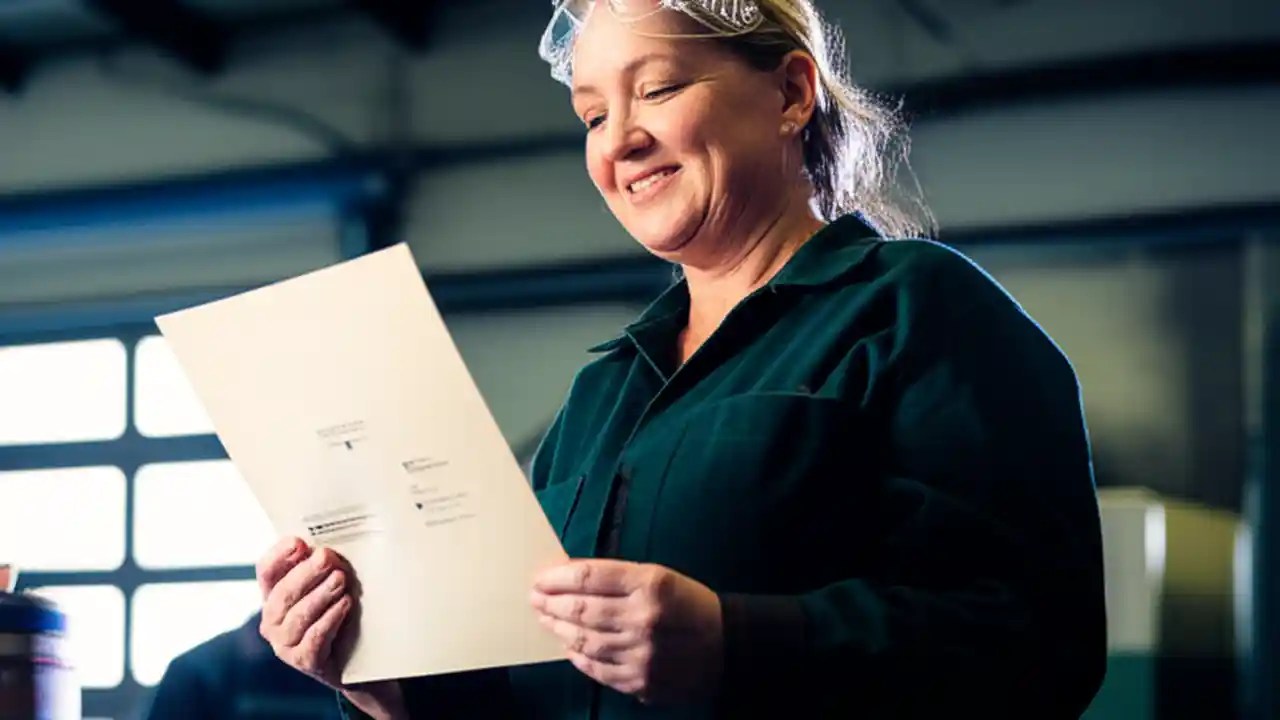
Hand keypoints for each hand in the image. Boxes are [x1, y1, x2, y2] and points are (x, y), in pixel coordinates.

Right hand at [256, 537, 405, 719]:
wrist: (359, 659)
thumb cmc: (342, 613)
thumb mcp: (331, 584)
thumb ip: (322, 567)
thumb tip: (325, 549)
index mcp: (274, 596)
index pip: (266, 571)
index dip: (279, 555)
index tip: (299, 542)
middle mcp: (273, 621)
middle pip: (282, 593)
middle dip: (306, 573)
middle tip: (327, 558)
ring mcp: (285, 644)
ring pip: (297, 616)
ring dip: (320, 595)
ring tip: (341, 580)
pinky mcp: (304, 661)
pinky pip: (314, 637)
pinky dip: (330, 618)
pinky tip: (345, 605)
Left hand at [530, 559, 723, 705]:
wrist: (727, 645)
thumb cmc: (688, 604)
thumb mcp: (660, 576)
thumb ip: (617, 577)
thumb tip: (569, 576)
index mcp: (650, 584)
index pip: (589, 577)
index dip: (557, 577)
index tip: (540, 578)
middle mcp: (644, 619)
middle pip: (581, 610)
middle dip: (551, 603)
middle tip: (534, 599)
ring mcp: (641, 654)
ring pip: (585, 641)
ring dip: (559, 630)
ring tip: (546, 620)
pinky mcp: (640, 681)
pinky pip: (598, 670)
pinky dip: (578, 658)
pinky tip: (569, 647)